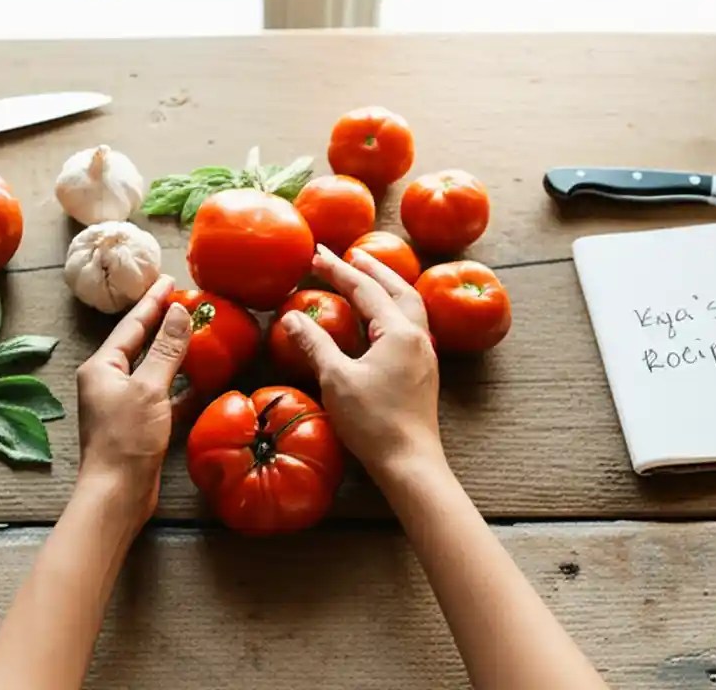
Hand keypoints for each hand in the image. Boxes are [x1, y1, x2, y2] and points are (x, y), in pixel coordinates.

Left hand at [75, 275, 191, 524]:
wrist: (116, 495)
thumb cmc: (127, 439)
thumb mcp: (149, 388)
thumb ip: (167, 350)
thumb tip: (179, 312)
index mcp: (102, 366)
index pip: (131, 325)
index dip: (152, 301)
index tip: (169, 280)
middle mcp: (108, 382)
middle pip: (141, 344)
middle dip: (163, 324)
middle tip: (185, 300)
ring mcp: (123, 405)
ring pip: (154, 371)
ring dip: (175, 355)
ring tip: (199, 334)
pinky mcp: (140, 426)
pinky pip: (163, 398)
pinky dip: (182, 388)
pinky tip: (204, 381)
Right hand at [279, 246, 444, 480]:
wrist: (410, 462)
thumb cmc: (373, 421)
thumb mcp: (337, 379)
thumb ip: (315, 344)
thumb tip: (291, 317)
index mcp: (399, 332)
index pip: (366, 290)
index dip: (339, 271)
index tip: (317, 254)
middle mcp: (418, 336)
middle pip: (397, 289)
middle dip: (372, 269)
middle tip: (349, 254)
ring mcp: (424, 354)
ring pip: (408, 306)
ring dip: (387, 286)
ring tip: (367, 275)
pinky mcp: (422, 371)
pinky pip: (410, 324)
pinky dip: (394, 308)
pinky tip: (381, 317)